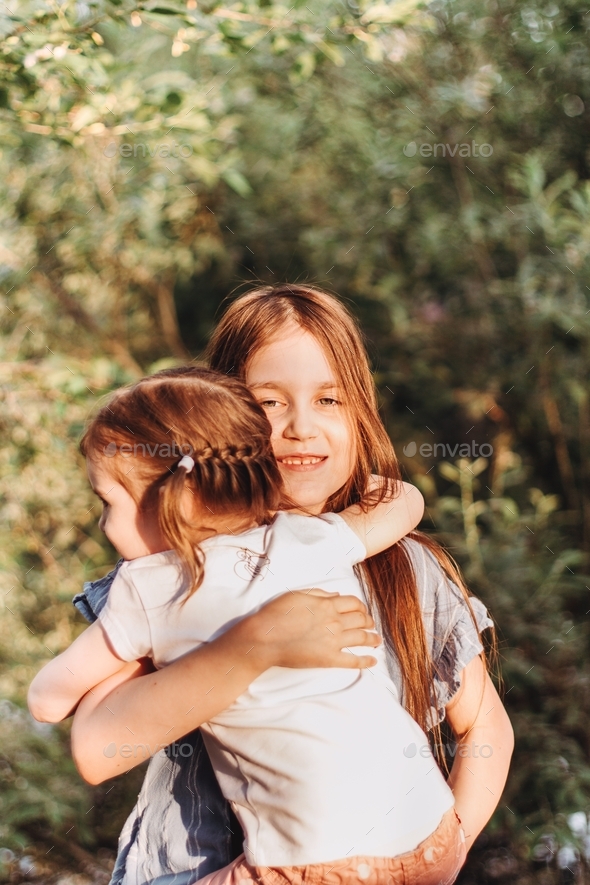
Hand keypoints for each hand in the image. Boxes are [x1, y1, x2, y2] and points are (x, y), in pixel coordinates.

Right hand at [231, 589, 381, 671]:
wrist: (265, 638)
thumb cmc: (276, 614)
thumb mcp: (297, 594)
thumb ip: (319, 593)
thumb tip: (335, 595)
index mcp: (327, 604)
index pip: (354, 603)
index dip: (361, 606)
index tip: (362, 610)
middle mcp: (334, 621)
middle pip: (361, 619)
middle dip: (368, 621)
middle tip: (370, 624)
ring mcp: (333, 641)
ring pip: (362, 638)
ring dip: (372, 638)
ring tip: (377, 640)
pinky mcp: (329, 659)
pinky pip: (353, 660)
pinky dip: (365, 661)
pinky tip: (372, 661)